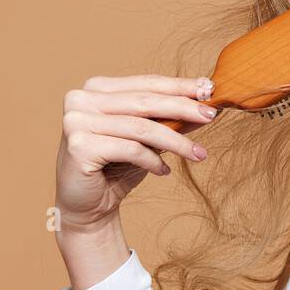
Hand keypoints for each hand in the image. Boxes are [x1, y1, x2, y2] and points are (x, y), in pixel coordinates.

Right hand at [55, 74, 215, 233]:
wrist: (87, 206)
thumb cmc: (116, 167)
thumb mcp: (147, 139)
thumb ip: (168, 119)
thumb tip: (205, 105)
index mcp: (95, 89)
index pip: (145, 83)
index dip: (179, 86)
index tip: (209, 89)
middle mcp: (81, 100)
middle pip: (145, 102)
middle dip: (183, 107)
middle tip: (212, 115)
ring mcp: (77, 121)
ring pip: (141, 127)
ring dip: (177, 141)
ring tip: (200, 154)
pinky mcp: (79, 146)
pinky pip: (130, 149)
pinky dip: (153, 161)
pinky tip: (164, 171)